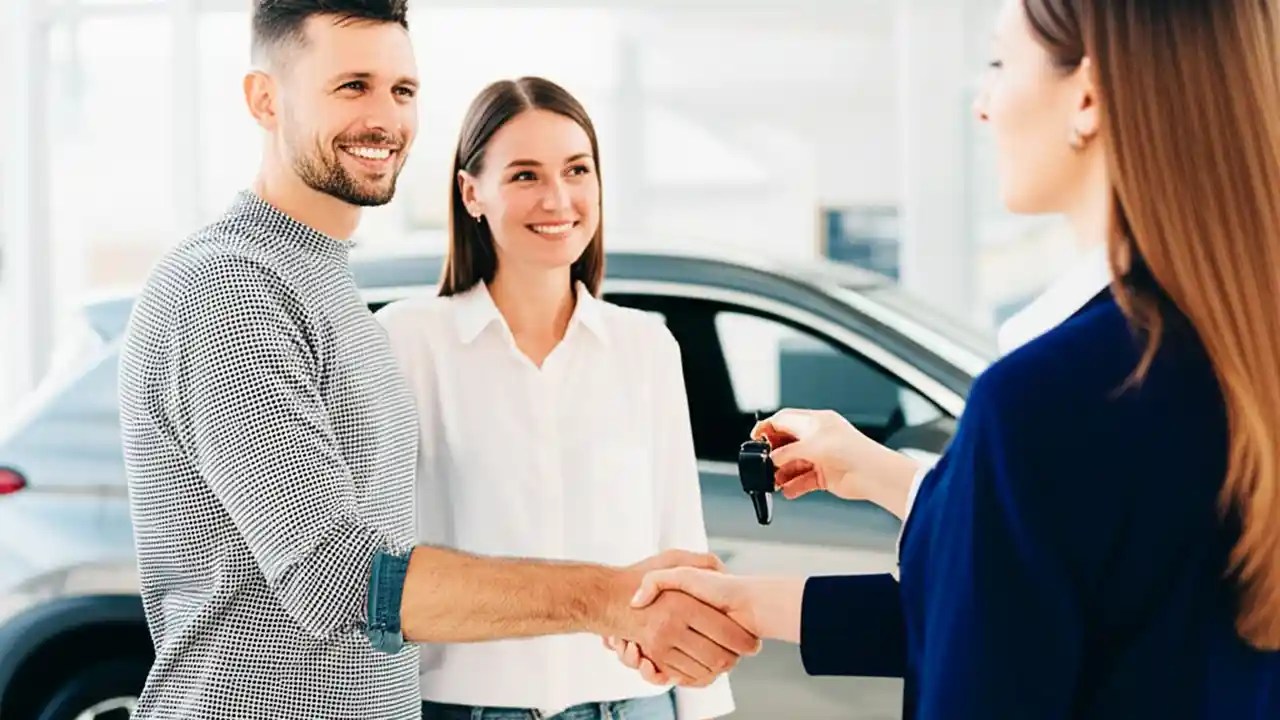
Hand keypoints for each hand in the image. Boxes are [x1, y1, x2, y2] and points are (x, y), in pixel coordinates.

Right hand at [599, 551, 757, 686]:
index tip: (752, 643)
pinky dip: (695, 676)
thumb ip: (700, 561)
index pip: (728, 634)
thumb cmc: (638, 574)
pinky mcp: (652, 657)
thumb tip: (723, 569)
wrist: (604, 596)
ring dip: (716, 670)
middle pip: (719, 658)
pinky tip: (703, 665)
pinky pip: (682, 676)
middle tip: (740, 654)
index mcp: (683, 606)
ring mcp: (660, 645)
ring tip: (725, 660)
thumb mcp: (672, 559)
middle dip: (734, 660)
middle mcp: (671, 628)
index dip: (744, 642)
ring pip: (703, 671)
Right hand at [753, 408, 918, 514]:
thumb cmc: (851, 451)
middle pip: (787, 443)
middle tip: (763, 464)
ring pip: (794, 464)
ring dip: (782, 473)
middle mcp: (818, 438)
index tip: (755, 439)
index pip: (785, 419)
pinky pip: (803, 480)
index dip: (768, 428)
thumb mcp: (811, 446)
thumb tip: (772, 459)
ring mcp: (821, 457)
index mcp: (816, 422)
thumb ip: (787, 452)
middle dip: (774, 455)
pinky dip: (794, 485)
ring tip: (773, 482)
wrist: (873, 474)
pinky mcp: (825, 475)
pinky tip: (787, 491)